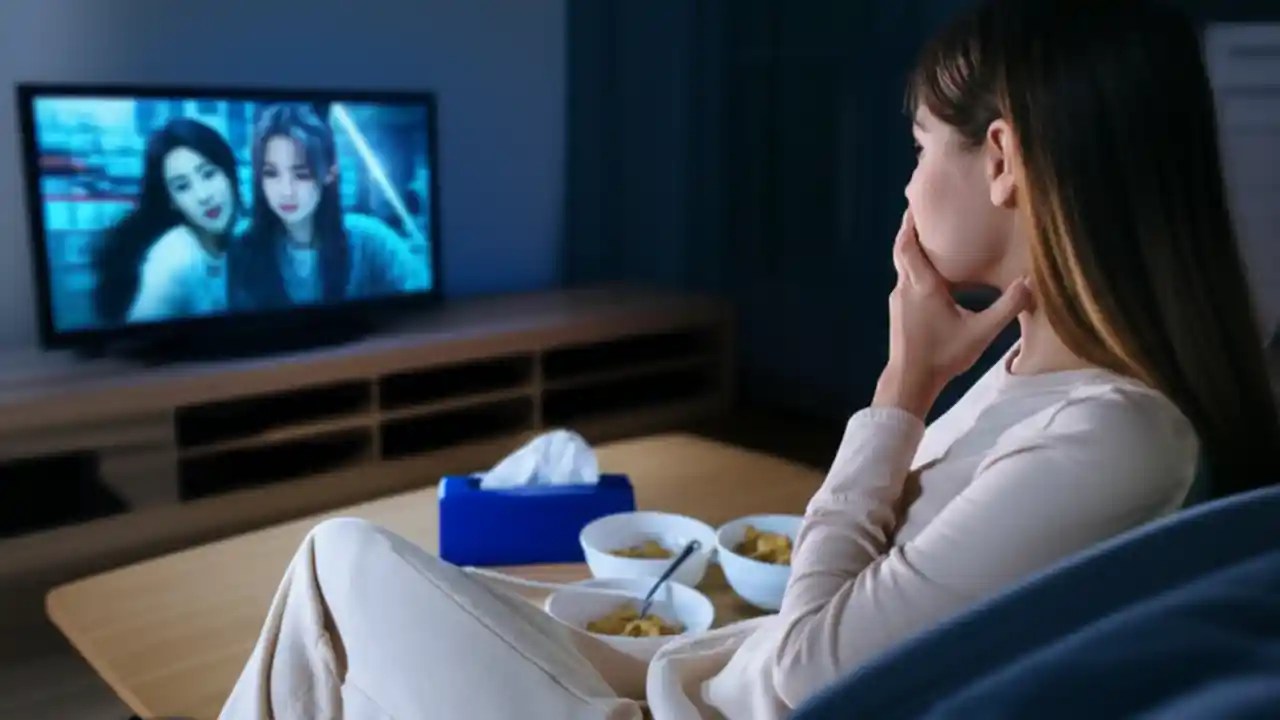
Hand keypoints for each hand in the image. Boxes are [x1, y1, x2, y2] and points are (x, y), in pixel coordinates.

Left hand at [873, 209, 1032, 418]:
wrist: (910, 381)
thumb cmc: (942, 356)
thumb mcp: (981, 333)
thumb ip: (1006, 307)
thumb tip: (1030, 283)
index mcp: (923, 286)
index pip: (909, 245)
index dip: (910, 223)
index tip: (915, 204)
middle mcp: (906, 288)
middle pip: (902, 250)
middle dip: (910, 230)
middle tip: (920, 212)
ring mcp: (899, 300)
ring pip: (903, 266)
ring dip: (912, 249)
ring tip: (929, 236)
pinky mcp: (899, 312)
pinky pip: (905, 280)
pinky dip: (914, 267)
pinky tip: (931, 272)